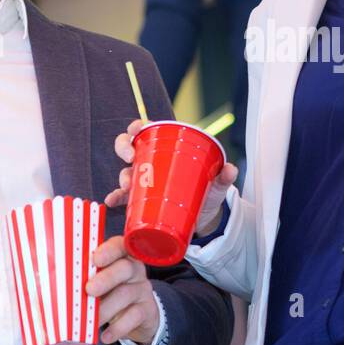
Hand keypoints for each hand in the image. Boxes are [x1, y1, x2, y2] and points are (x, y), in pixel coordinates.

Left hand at [86, 234, 158, 344]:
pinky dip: (118, 328)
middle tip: (89, 290)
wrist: (136, 316)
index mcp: (121, 257)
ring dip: (106, 308)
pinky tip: (105, 336)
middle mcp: (134, 270)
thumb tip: (52, 281)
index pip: (119, 246)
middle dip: (106, 279)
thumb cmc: (109, 293)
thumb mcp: (98, 281)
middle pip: (125, 268)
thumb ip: (84, 277)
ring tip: (91, 321)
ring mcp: (143, 289)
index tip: (95, 259)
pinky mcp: (148, 310)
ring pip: (126, 294)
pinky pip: (134, 317)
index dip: (109, 251)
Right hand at [103, 119, 239, 234]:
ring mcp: (144, 180)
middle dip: (124, 147)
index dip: (136, 127)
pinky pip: (123, 197)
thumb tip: (231, 169)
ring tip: (126, 186)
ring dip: (122, 176)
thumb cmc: (207, 191)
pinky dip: (116, 198)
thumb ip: (224, 176)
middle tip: (130, 158)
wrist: (204, 217)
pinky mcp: (141, 200)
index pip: (145, 130)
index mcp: (166, 149)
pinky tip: (112, 201)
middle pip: (128, 146)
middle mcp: (151, 161)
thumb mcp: (216, 183)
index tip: (137, 132)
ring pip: (125, 171)